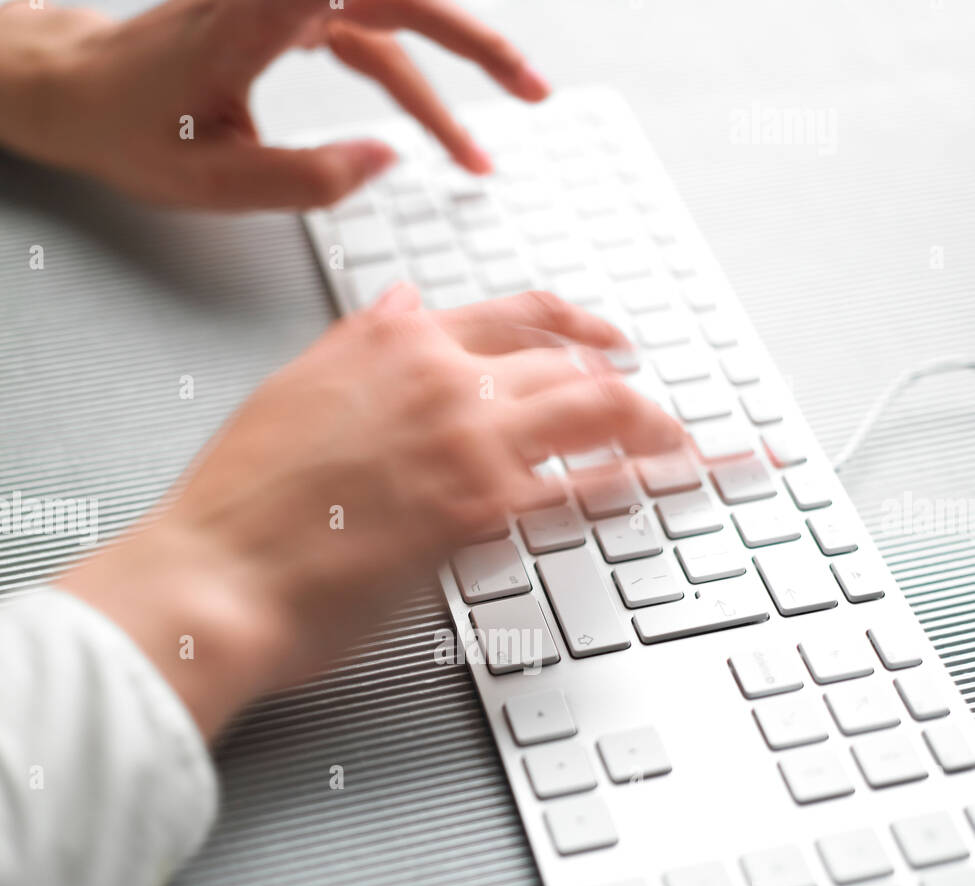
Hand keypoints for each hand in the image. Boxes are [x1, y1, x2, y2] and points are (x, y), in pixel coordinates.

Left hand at [0, 0, 548, 208]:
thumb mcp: (212, 180)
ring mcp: (291, 1)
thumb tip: (388, 162)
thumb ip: (304, 179)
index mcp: (260, 14)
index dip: (428, 12)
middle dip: (475, 43)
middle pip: (402, 2)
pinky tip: (439, 130)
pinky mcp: (293, 16)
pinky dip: (413, 85)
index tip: (490, 53)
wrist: (82, 91)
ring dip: (451, 77)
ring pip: (394, 25)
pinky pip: (372, 42)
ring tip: (490, 144)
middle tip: (531, 92)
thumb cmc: (129, 128)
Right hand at [57, 290, 681, 738]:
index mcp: (389, 337)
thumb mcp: (293, 394)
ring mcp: (468, 436)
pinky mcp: (483, 509)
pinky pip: (591, 485)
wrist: (215, 576)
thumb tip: (407, 308)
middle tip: (660, 413)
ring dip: (654, 427)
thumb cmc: (239, 508)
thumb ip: (360, 351)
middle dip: (627, 387)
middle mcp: (439, 372)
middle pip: (569, 363)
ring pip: (596, 409)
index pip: (513, 315)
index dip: (575, 326)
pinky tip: (677, 485)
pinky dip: (647, 481)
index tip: (606, 340)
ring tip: (690, 450)